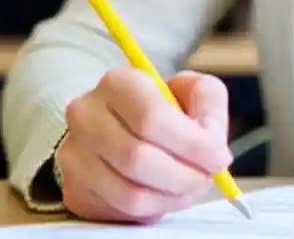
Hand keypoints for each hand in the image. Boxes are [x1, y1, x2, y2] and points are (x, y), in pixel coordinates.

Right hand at [56, 68, 232, 223]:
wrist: (117, 128)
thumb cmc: (158, 110)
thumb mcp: (190, 90)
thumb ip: (208, 101)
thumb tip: (210, 139)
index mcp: (118, 83)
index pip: (151, 116)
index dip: (192, 143)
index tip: (219, 157)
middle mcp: (86, 116)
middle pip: (138, 157)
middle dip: (185, 175)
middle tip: (206, 177)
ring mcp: (75, 155)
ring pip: (130, 192)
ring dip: (172, 196)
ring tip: (189, 186)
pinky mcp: (75, 189)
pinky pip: (121, 211)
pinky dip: (155, 209)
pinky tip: (166, 195)